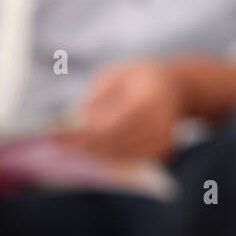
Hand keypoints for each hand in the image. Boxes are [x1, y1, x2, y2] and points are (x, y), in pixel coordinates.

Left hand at [69, 60, 183, 160]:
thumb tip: (76, 125)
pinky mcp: (166, 151)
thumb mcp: (115, 74)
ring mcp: (166, 138)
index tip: (58, 141)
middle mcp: (162, 120)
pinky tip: (94, 157)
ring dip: (97, 158)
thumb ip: (95, 97)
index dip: (85, 136)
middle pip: (117, 145)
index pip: (112, 124)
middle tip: (58, 152)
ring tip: (70, 155)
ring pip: (124, 157)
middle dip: (87, 149)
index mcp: (149, 96)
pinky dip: (113, 161)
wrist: (178, 86)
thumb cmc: (139, 77)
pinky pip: (133, 162)